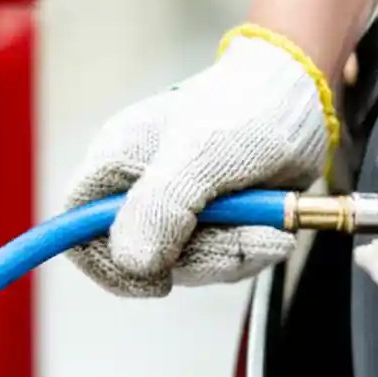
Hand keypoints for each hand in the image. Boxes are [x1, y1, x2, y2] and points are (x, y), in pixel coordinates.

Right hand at [65, 29, 336, 296]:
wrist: (300, 98)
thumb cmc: (244, 107)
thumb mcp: (202, 154)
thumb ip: (161, 205)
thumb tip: (131, 260)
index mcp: (116, 162)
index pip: (77, 227)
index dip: (106, 262)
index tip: (154, 278)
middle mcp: (139, 189)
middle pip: (141, 259)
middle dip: (198, 258)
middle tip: (240, 237)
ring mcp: (176, 208)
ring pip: (187, 265)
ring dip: (233, 253)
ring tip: (266, 223)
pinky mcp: (211, 222)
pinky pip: (219, 260)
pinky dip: (250, 250)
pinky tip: (271, 225)